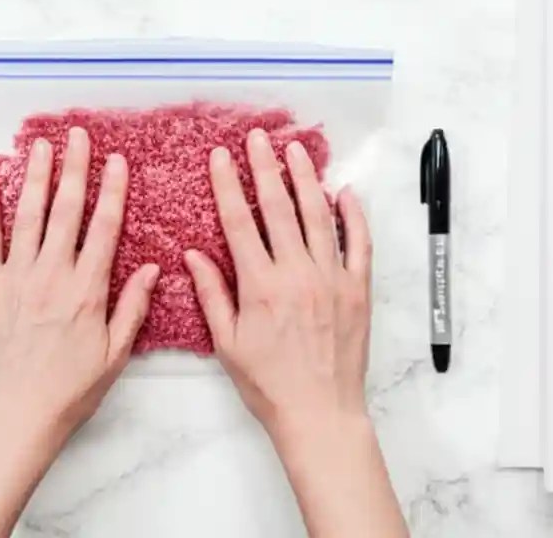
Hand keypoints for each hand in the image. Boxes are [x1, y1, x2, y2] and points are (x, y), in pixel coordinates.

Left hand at [0, 127, 158, 537]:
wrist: (17, 415)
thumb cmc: (69, 391)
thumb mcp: (115, 355)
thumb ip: (132, 308)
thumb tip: (151, 269)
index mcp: (87, 290)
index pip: (104, 228)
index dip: (111, 190)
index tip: (116, 161)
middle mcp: (52, 276)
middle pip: (65, 211)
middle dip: (72, 169)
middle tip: (76, 135)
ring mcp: (17, 279)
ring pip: (27, 217)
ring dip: (33, 177)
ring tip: (39, 146)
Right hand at [185, 128, 372, 434]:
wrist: (320, 413)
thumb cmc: (270, 385)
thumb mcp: (227, 343)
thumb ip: (212, 294)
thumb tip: (194, 256)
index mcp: (260, 286)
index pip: (240, 222)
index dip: (228, 185)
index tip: (220, 157)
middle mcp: (296, 274)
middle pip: (279, 208)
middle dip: (265, 168)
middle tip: (257, 139)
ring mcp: (331, 278)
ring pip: (318, 216)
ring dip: (305, 180)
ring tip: (295, 151)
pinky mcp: (357, 290)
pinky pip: (359, 243)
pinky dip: (353, 215)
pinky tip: (345, 192)